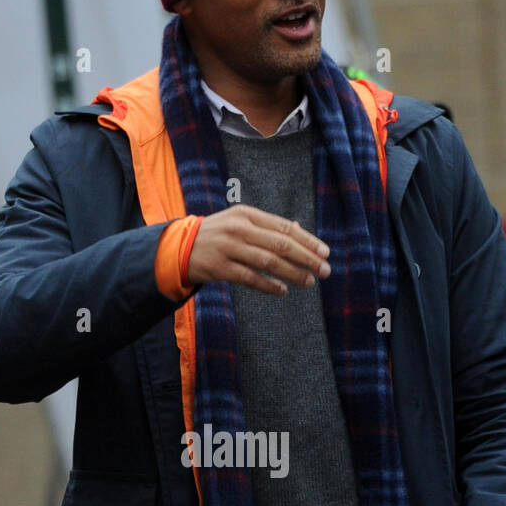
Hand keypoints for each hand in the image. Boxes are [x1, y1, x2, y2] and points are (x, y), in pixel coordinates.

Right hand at [186, 205, 330, 295]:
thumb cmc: (218, 235)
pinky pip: (250, 278)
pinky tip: (283, 290)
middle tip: (325, 270)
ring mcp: (229, 248)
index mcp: (247, 214)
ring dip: (292, 273)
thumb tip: (298, 228)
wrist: (180, 247)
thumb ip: (267, 226)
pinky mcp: (220, 267)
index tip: (325, 253)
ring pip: (269, 262)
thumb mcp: (240, 222)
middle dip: (307, 258)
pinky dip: (269, 285)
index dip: (308, 240)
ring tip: (309, 282)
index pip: (285, 227)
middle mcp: (239, 228)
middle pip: (281, 244)